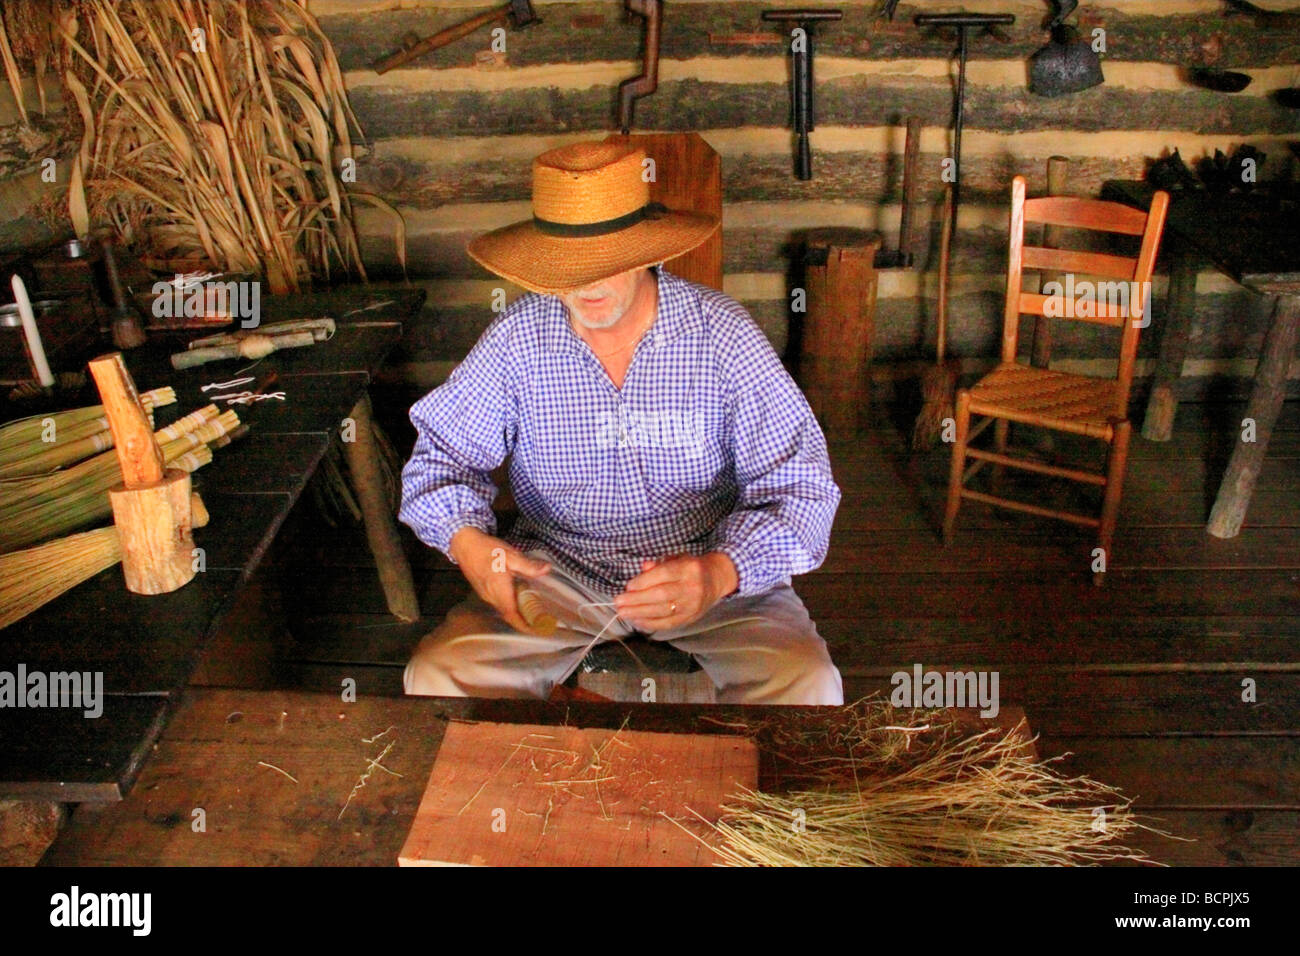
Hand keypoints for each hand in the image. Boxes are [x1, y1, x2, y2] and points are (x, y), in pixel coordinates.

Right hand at [448, 526, 550, 632]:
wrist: (465, 545)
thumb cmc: (487, 549)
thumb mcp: (511, 555)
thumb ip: (528, 565)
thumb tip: (547, 569)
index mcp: (499, 589)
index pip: (512, 615)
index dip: (524, 626)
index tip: (537, 630)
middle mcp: (491, 596)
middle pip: (508, 615)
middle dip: (524, 622)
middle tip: (541, 622)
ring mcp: (485, 595)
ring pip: (503, 610)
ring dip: (517, 614)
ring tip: (533, 613)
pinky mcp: (483, 591)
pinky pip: (498, 604)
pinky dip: (510, 606)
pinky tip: (519, 599)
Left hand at [613, 552, 738, 631]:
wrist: (716, 580)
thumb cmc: (691, 567)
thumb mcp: (677, 558)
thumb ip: (659, 564)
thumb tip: (642, 568)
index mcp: (689, 568)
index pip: (664, 575)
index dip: (644, 582)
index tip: (628, 586)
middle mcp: (692, 588)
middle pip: (661, 595)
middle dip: (637, 600)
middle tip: (618, 602)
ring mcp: (692, 605)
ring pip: (663, 611)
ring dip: (639, 613)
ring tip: (623, 612)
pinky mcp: (690, 618)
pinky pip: (668, 623)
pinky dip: (650, 623)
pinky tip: (637, 621)